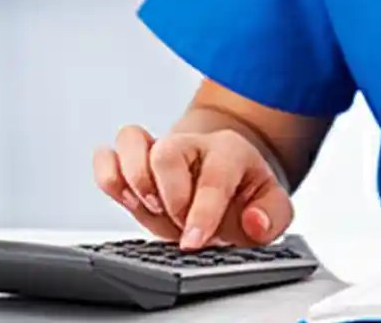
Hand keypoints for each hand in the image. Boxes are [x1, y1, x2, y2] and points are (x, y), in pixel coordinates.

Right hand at [92, 126, 291, 249]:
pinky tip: (127, 199)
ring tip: (150, 207)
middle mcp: (192, 144)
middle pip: (166, 152)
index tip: (194, 241)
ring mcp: (159, 149)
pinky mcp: (133, 163)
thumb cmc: (245, 195)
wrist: (225, 179)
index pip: (214, 176)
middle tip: (180, 224)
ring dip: (134, 183)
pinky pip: (107, 157)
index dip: (202, 212)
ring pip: (130, 139)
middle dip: (169, 200)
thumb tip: (254, 223)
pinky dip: (108, 178)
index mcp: (230, 151)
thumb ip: (272, 216)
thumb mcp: (273, 207)